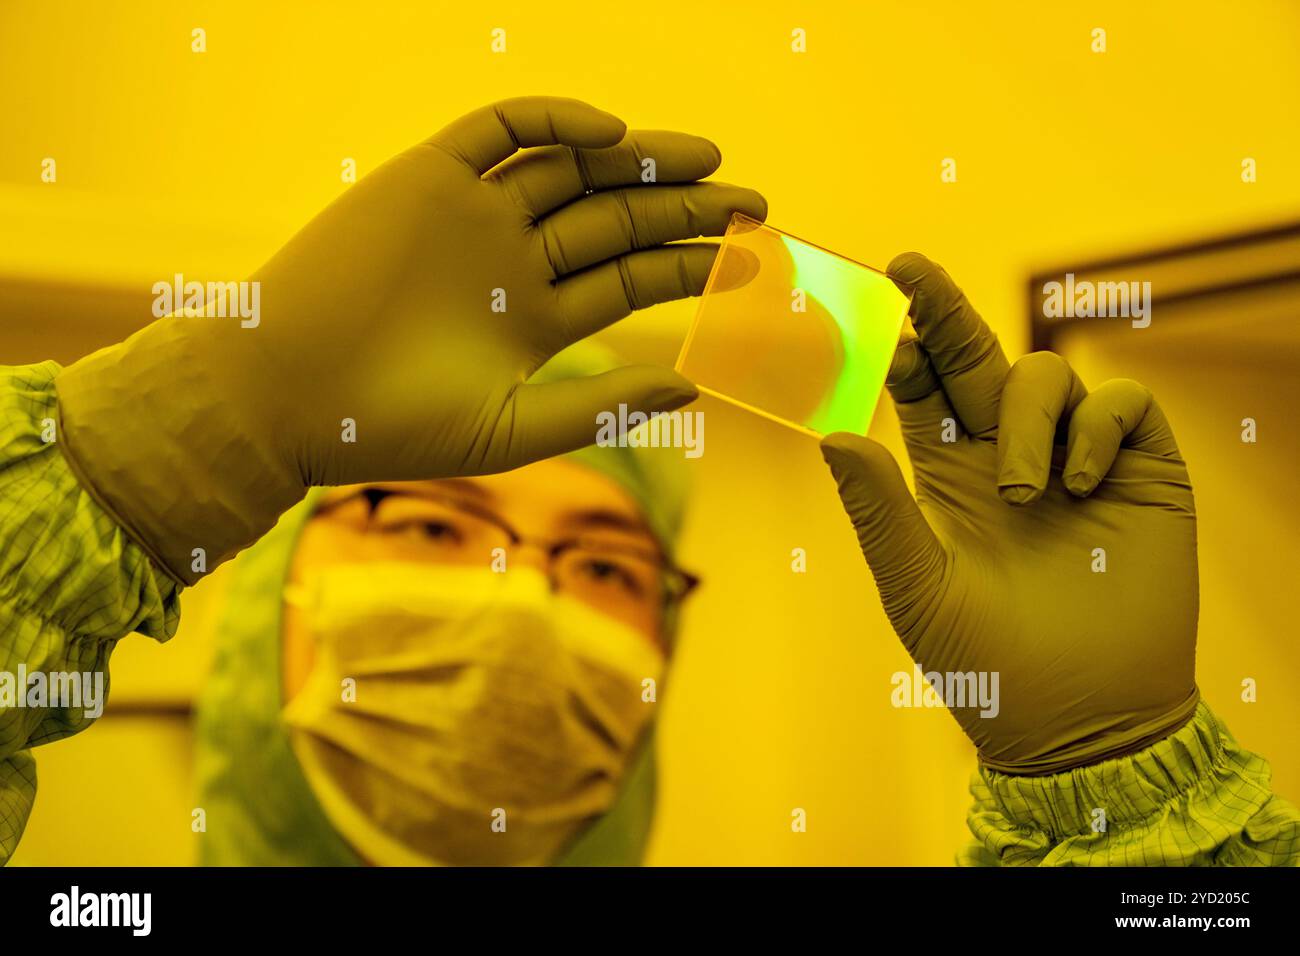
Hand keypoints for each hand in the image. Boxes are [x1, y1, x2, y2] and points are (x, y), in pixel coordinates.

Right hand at [55, 97, 765, 582]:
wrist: (283, 396)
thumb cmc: (389, 427)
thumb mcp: (513, 427)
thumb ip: (603, 405)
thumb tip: (695, 387)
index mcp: (535, 318)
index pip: (630, 278)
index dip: (692, 266)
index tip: (754, 260)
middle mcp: (512, 258)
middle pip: (615, 217)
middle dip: (684, 210)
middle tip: (755, 205)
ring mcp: (473, 213)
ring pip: (571, 169)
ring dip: (637, 160)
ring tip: (707, 160)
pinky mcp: (426, 175)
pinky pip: (499, 130)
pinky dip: (552, 122)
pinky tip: (609, 135)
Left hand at [820, 254, 1198, 773]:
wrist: (1078, 721)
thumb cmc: (983, 662)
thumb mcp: (916, 587)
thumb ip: (878, 511)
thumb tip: (831, 435)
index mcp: (947, 473)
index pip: (923, 389)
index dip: (905, 346)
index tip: (879, 311)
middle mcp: (1008, 453)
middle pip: (976, 357)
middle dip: (946, 309)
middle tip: (910, 267)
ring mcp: (1075, 458)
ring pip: (1048, 374)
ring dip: (1029, 414)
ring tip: (1025, 493)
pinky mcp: (1141, 471)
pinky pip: (1121, 404)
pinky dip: (1097, 427)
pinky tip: (1079, 485)